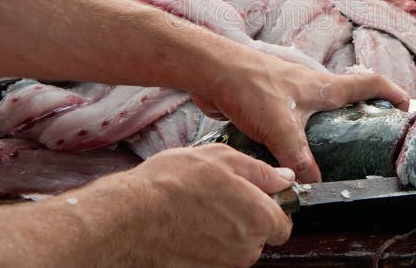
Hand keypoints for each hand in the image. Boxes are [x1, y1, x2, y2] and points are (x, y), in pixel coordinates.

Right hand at [94, 145, 294, 266]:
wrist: (131, 217)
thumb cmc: (174, 184)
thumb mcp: (224, 158)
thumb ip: (261, 172)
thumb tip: (284, 178)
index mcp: (259, 218)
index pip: (283, 223)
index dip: (272, 206)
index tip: (258, 194)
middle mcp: (246, 248)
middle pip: (259, 236)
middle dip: (247, 217)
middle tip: (221, 194)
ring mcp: (224, 264)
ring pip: (236, 246)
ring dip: (226, 228)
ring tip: (200, 206)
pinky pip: (214, 255)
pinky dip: (207, 241)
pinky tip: (189, 222)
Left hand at [190, 58, 409, 182]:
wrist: (212, 70)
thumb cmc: (250, 86)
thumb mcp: (279, 127)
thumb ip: (298, 159)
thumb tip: (314, 185)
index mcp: (323, 87)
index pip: (368, 84)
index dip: (391, 93)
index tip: (406, 106)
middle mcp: (311, 86)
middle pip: (347, 96)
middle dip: (362, 113)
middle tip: (370, 138)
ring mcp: (290, 92)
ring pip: (319, 108)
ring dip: (330, 124)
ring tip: (333, 152)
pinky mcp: (271, 99)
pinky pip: (295, 117)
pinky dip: (302, 130)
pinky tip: (292, 151)